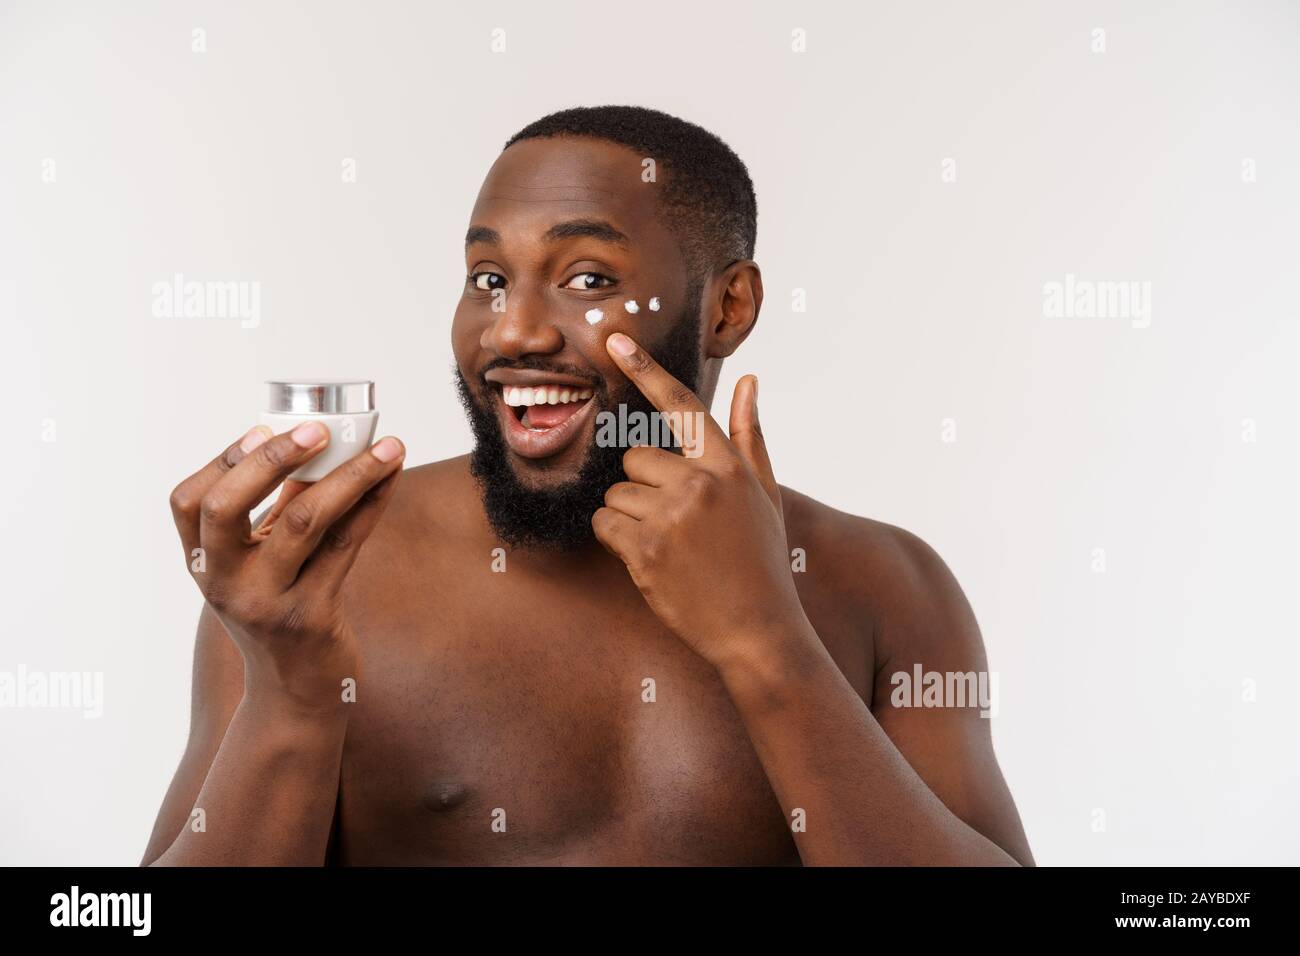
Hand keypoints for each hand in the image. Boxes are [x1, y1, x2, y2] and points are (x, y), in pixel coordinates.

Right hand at [168, 422, 404, 711]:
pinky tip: (390, 478)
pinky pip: (345, 546)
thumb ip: (274, 511)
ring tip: (386, 447)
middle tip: (318, 430)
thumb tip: (314, 445)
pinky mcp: (311, 617)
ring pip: (304, 523)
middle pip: (227, 509)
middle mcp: (225, 584)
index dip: (225, 460)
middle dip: (271, 461)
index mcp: (204, 563)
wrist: (295, 692)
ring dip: (349, 476)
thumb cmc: (279, 611)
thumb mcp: (259, 564)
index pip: (189, 501)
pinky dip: (371, 505)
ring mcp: (265, 602)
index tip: (265, 428)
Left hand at [592, 332, 807, 669]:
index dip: (645, 369)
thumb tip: (749, 380)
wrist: (758, 631)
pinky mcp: (646, 550)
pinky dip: (616, 541)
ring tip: (668, 546)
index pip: (681, 405)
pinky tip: (650, 561)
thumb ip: (751, 437)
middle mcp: (700, 483)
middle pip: (635, 456)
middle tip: (673, 521)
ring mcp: (672, 516)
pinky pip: (604, 524)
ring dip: (629, 517)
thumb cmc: (761, 562)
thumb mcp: (765, 497)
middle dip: (642, 485)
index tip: (616, 340)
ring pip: (615, 493)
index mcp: (729, 465)